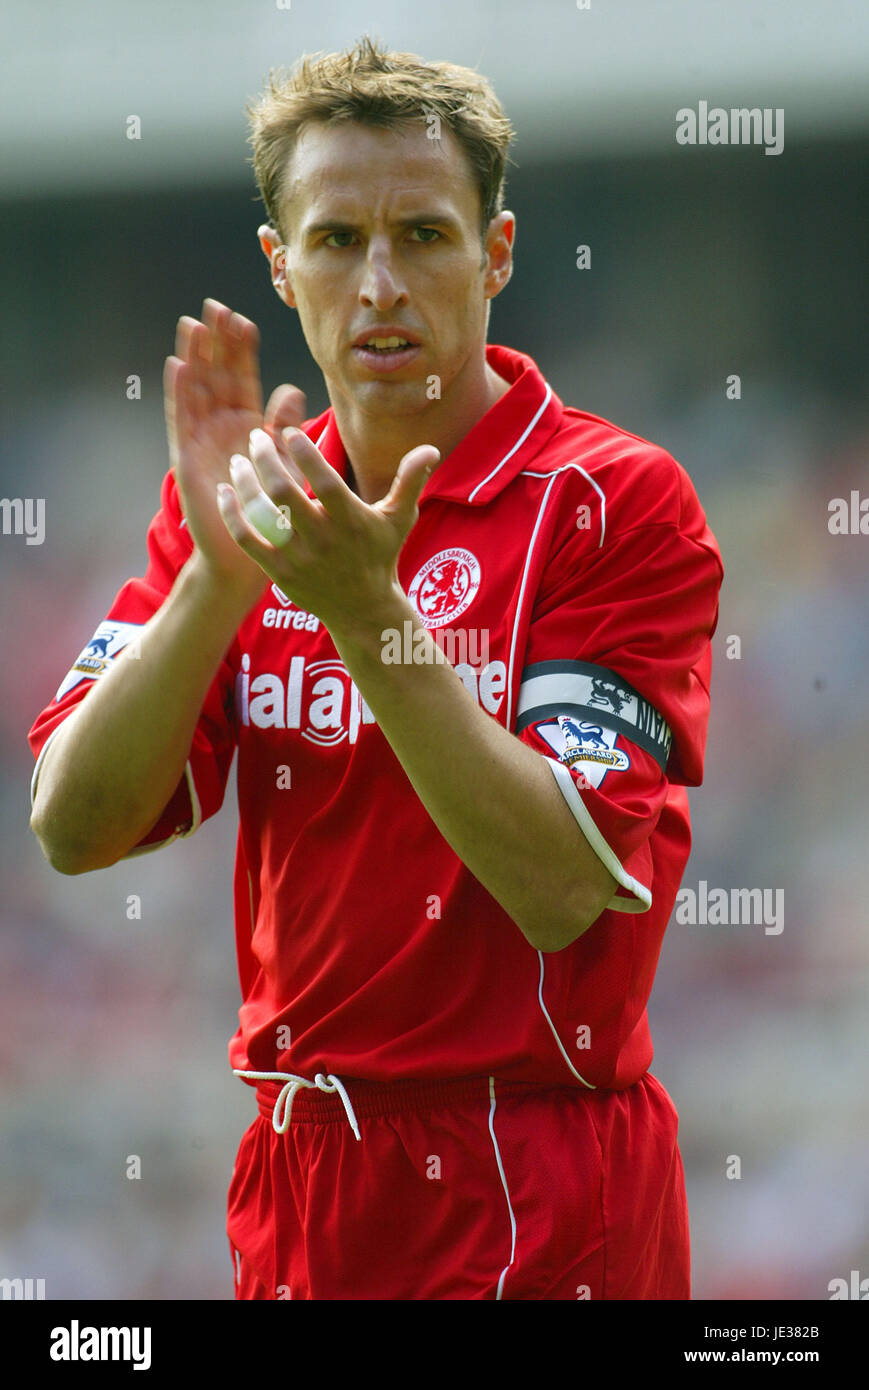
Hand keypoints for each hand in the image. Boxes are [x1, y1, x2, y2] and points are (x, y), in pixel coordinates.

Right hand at [163, 298, 306, 602]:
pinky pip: (181, 421)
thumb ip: (287, 429)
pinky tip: (178, 366)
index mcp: (248, 426)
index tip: (244, 319)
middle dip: (216, 343)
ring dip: (194, 358)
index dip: (242, 351)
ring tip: (193, 325)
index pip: (243, 379)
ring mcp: (201, 440)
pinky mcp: (186, 458)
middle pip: (217, 376)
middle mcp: (221, 428)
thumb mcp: (284, 464)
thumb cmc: (268, 513)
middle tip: (215, 307)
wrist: (245, 555)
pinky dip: (179, 394)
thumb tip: (294, 390)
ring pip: (196, 391)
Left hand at [216, 427, 439, 636]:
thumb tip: (430, 448)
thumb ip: (410, 481)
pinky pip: (247, 540)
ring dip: (245, 483)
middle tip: (257, 437)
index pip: (325, 482)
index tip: (288, 432)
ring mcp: (298, 558)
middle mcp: (323, 539)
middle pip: (285, 493)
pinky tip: (225, 491)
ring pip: (262, 514)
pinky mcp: (278, 573)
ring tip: (238, 460)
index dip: (305, 454)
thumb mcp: (399, 519)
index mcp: (351, 521)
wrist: (363, 609)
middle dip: (267, 460)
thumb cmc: (380, 555)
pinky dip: (231, 515)